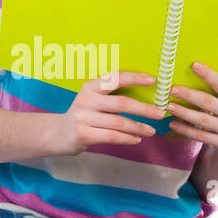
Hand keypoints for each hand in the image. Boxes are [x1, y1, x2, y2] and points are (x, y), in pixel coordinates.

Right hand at [49, 71, 165, 155]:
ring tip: (151, 131)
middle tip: (160, 113)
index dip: (135, 78)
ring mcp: (83, 117)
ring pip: (119, 122)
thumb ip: (111, 97)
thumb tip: (145, 97)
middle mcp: (86, 100)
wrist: (57, 134)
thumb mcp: (92, 101)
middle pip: (121, 103)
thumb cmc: (83, 116)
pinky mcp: (83, 134)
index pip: (115, 78)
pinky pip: (112, 136)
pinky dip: (127, 138)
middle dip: (144, 108)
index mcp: (90, 87)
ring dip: (138, 127)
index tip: (153, 80)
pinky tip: (136, 139)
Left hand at [168, 62, 217, 156]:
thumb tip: (191, 76)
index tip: (194, 65)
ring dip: (184, 113)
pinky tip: (173, 124)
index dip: (208, 74)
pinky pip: (200, 136)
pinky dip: (185, 130)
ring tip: (169, 106)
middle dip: (188, 95)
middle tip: (172, 89)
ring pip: (202, 120)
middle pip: (208, 102)